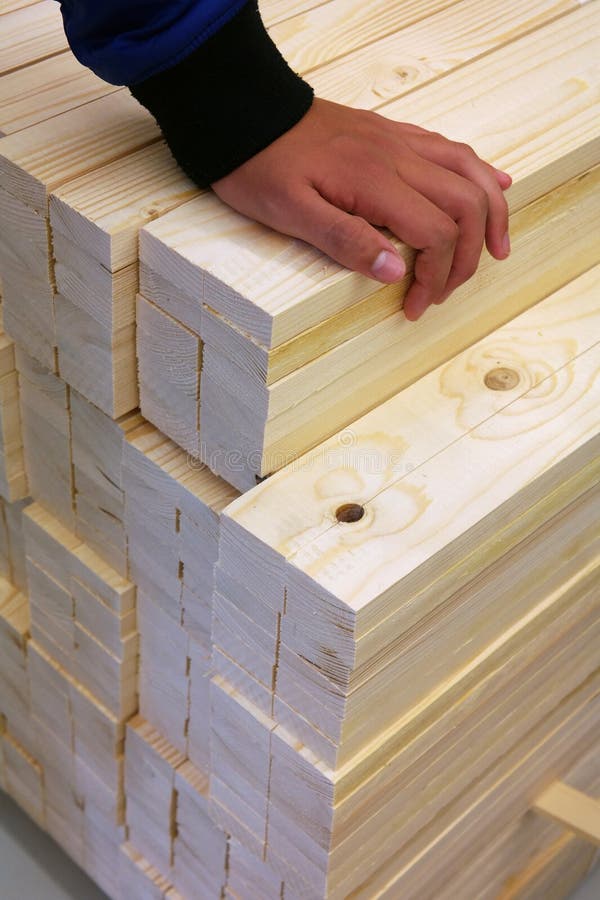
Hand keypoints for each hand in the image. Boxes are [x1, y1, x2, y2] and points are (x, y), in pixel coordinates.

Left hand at [212, 98, 511, 320]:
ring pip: (470, 173)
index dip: (434, 277)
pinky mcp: (395, 133)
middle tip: (446, 291)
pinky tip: (495, 185)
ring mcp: (400, 141)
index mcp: (375, 182)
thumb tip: (397, 272)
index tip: (414, 306)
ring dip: (492, 213)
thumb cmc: (261, 167)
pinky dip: (481, 174)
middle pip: (465, 205)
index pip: (434, 234)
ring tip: (498, 249)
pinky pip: (452, 151)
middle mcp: (398, 157)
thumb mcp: (291, 213)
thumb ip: (346, 241)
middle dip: (467, 256)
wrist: (246, 113)